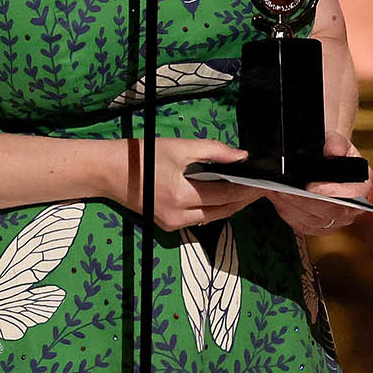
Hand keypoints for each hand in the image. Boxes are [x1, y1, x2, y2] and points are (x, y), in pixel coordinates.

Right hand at [117, 137, 258, 231]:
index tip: (264, 181)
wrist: (108, 172)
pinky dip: (213, 208)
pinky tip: (221, 195)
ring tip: (245, 190)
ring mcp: (172, 224)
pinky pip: (199, 219)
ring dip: (230, 205)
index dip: (247, 189)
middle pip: (223, 210)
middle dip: (243, 199)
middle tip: (260, 187)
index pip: (226, 194)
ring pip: (213, 217)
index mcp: (181, 196)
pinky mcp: (167, 225)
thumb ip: (213, 151)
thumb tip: (241, 156)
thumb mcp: (179, 147)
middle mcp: (179, 217)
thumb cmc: (141, 155)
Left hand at [268, 132, 371, 235]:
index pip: (355, 194)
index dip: (333, 192)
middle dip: (304, 200)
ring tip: (277, 190)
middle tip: (285, 189)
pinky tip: (278, 198)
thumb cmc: (329, 152)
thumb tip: (334, 150)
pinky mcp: (318, 227)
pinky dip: (287, 210)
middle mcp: (353, 207)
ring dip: (292, 205)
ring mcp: (336, 220)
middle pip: (330, 211)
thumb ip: (336, 143)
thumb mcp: (334, 141)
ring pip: (313, 219)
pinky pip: (301, 223)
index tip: (311, 186)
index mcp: (363, 185)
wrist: (322, 161)